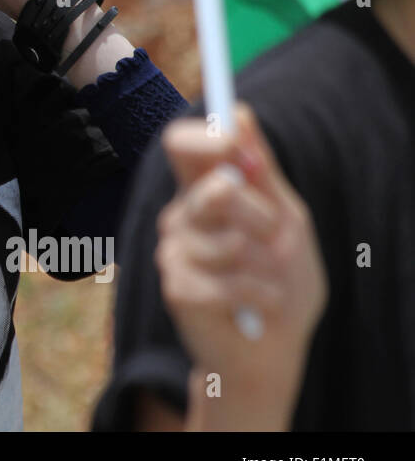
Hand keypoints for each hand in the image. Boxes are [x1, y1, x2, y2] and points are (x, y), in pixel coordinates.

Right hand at [155, 103, 326, 429]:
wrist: (274, 347)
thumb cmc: (281, 277)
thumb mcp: (286, 216)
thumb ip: (263, 169)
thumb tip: (240, 113)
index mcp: (202, 189)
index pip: (181, 145)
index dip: (202, 136)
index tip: (230, 142)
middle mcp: (180, 215)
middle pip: (211, 187)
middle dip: (257, 213)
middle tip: (271, 236)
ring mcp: (174, 253)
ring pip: (226, 239)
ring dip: (263, 263)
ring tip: (264, 281)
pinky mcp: (178, 290)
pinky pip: (229, 280)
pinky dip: (260, 294)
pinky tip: (257, 306)